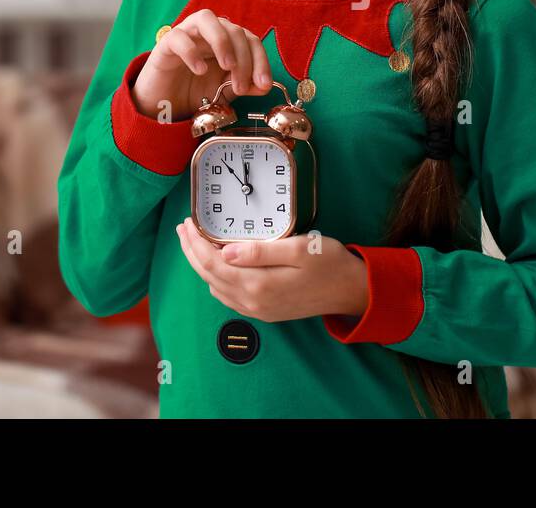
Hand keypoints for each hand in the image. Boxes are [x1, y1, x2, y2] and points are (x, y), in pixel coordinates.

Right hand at [132, 9, 272, 120]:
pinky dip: (191, 51)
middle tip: (241, 87)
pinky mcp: (165, 44)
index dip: (261, 61)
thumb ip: (245, 85)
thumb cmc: (194, 92)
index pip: (250, 40)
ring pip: (207, 19)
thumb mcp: (225, 92)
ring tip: (228, 66)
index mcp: (227, 41)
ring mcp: (187, 34)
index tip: (263, 85)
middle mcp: (209, 32)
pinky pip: (179, 37)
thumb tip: (264, 85)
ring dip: (222, 41)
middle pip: (233, 30)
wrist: (162, 105)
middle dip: (244, 59)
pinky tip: (199, 70)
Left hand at [175, 217, 368, 322]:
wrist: (352, 291)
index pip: (213, 263)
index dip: (195, 243)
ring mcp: (258, 309)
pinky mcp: (265, 311)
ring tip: (196, 242)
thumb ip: (260, 251)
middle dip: (192, 252)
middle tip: (183, 229)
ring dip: (202, 265)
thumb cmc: (329, 264)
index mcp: (259, 284)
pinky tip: (218, 264)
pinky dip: (216, 278)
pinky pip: (229, 296)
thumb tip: (224, 253)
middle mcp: (253, 301)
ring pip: (216, 287)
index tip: (187, 223)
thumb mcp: (298, 249)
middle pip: (209, 276)